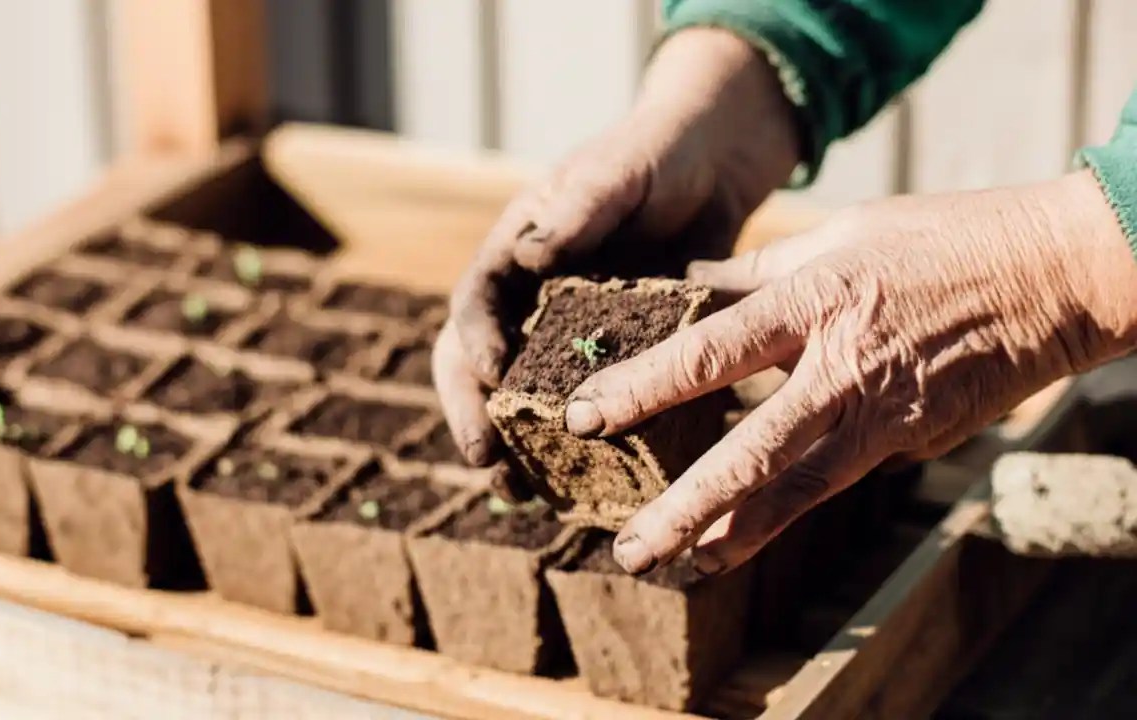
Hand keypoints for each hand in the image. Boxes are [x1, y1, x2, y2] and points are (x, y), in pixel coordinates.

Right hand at [433, 28, 800, 496]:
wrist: (717, 166)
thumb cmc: (659, 153)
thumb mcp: (619, 173)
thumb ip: (579, 210)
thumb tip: (528, 256)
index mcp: (514, 253)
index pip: (474, 302)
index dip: (473, 342)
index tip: (492, 377)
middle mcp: (531, 301)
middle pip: (481, 367)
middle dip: (478, 418)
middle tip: (491, 466)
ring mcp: (570, 335)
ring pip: (530, 399)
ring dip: (522, 448)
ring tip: (529, 497)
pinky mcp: (617, 359)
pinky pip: (592, 407)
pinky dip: (589, 447)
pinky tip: (600, 485)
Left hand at [563, 172, 1136, 573]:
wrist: (1057, 273)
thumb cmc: (943, 238)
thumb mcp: (840, 235)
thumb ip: (758, 271)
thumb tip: (692, 281)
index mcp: (814, 302)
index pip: (708, 353)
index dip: (641, 387)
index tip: (584, 415)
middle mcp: (841, 368)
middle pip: (751, 451)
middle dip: (685, 504)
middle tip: (631, 546)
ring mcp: (884, 415)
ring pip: (798, 488)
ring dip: (737, 531)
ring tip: (684, 564)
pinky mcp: (914, 442)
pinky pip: (840, 478)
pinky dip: (792, 508)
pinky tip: (750, 532)